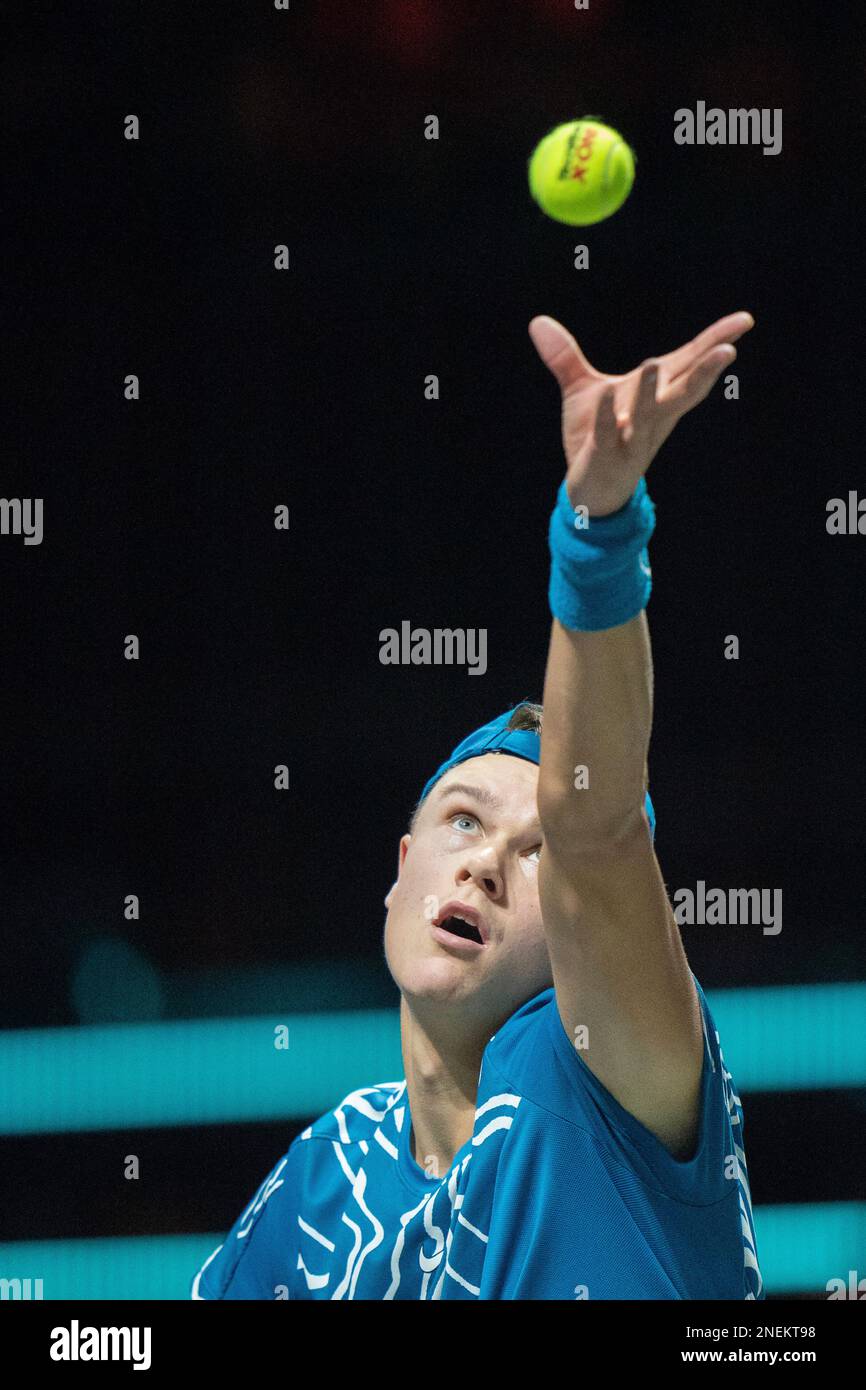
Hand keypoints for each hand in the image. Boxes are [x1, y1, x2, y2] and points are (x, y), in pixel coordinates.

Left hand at [528, 310, 754, 515]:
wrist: (589, 492)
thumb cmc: (594, 438)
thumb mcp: (583, 391)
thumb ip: (565, 356)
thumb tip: (537, 321)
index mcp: (656, 395)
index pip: (690, 363)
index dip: (715, 342)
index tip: (745, 321)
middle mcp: (653, 417)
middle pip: (685, 390)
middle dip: (706, 370)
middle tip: (730, 349)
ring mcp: (632, 438)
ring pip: (648, 414)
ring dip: (652, 390)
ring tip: (654, 361)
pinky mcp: (606, 455)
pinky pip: (607, 432)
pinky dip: (608, 415)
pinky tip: (608, 394)